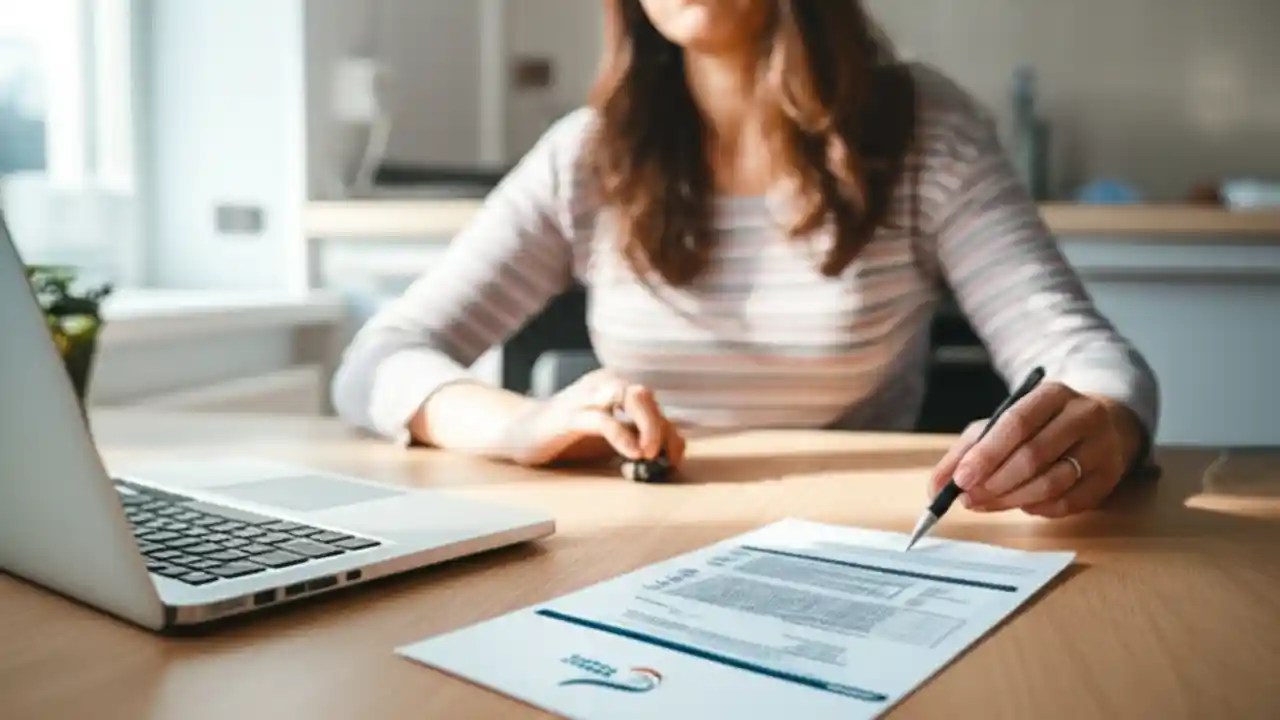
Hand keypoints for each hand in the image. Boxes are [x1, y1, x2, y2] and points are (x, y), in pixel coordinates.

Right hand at [500, 369, 685, 468]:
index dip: (670, 433)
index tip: (671, 460)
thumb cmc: (569, 435)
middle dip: (660, 427)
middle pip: (645, 395)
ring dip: (648, 425)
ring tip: (649, 453)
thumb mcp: (610, 436)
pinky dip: (623, 436)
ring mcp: (586, 396)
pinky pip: (604, 420)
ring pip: (629, 396)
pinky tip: (632, 454)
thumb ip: (636, 437)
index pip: (654, 405)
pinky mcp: (569, 415)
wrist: (520, 433)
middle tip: (661, 457)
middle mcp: (604, 383)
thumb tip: (669, 452)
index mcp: (615, 385)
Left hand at [929, 383, 1144, 517]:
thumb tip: (936, 487)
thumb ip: (966, 451)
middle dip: (995, 482)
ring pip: (1052, 483)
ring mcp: (1101, 448)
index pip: (1017, 423)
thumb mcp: (1002, 425)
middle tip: (968, 498)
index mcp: (1052, 394)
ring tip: (986, 503)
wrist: (1104, 425)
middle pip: (1034, 455)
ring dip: (1011, 499)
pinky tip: (1021, 503)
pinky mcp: (1108, 478)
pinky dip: (1037, 508)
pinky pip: (1068, 503)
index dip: (987, 454)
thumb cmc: (1041, 426)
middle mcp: (1082, 417)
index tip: (962, 479)